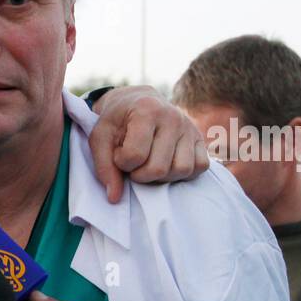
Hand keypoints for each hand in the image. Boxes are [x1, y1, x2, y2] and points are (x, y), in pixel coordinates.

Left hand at [89, 86, 208, 203]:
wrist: (138, 101)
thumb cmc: (117, 121)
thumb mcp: (100, 137)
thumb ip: (103, 166)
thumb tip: (114, 198)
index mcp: (146, 110)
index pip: (135, 155)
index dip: (121, 163)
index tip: (118, 154)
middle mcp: (173, 117)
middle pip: (158, 168)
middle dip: (140, 175)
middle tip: (133, 164)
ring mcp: (189, 127)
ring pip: (182, 170)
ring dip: (162, 177)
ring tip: (149, 164)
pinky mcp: (200, 138)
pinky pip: (200, 167)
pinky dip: (183, 173)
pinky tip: (167, 164)